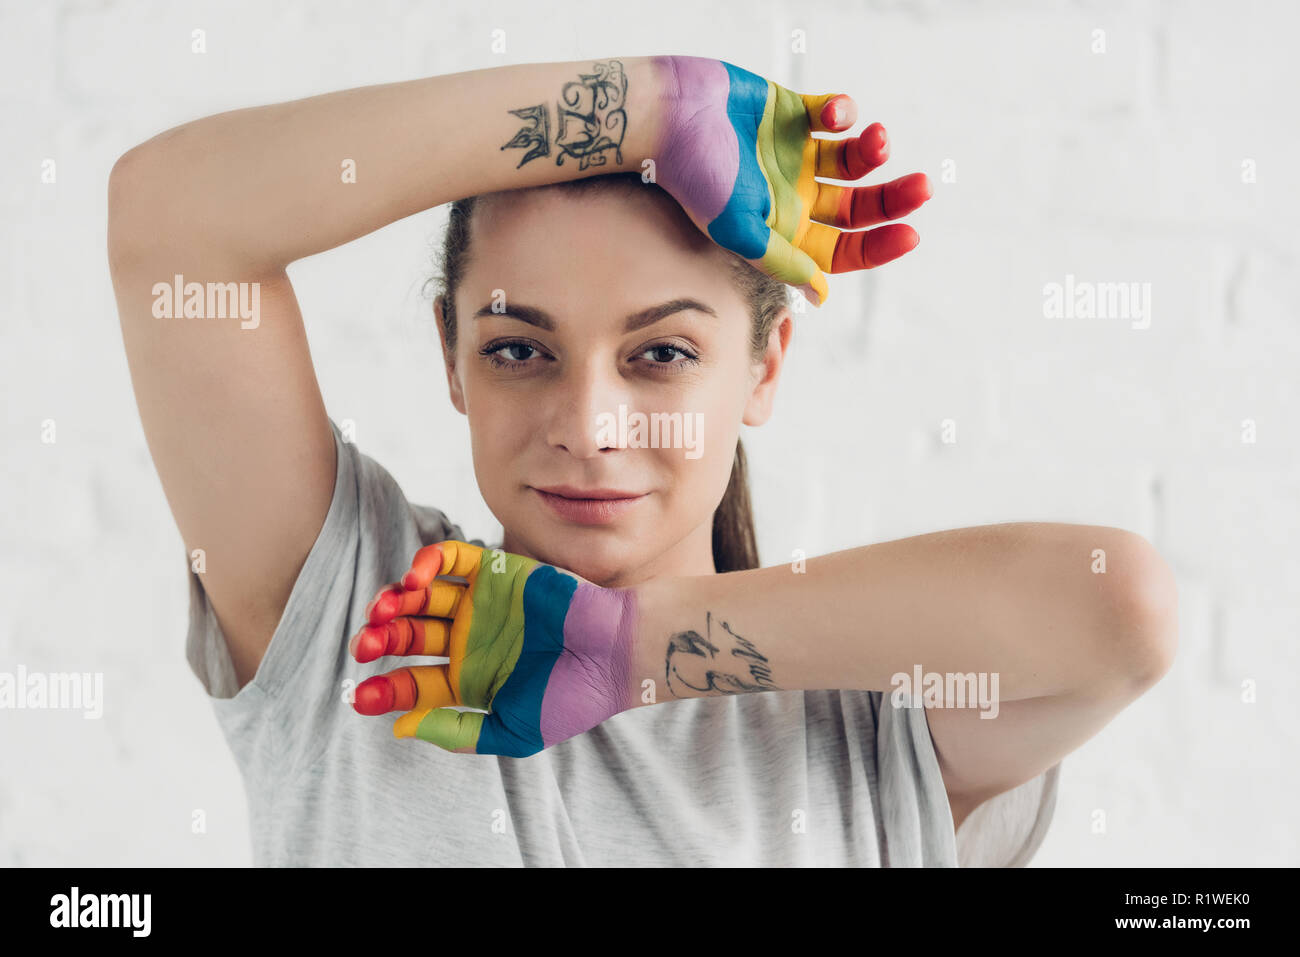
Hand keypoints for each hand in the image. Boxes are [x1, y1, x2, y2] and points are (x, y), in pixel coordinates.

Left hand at [348, 541, 638, 756]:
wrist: (615, 654)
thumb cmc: (573, 698)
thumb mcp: (513, 732)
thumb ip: (458, 732)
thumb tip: (400, 729)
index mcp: (468, 679)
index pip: (413, 682)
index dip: (383, 689)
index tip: (363, 696)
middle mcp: (467, 639)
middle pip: (409, 635)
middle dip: (381, 640)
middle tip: (366, 646)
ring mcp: (479, 603)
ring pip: (421, 596)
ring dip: (395, 601)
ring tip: (386, 611)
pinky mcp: (495, 569)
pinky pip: (451, 559)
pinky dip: (427, 564)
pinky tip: (416, 580)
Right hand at [652, 55, 931, 306]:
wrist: (668, 118)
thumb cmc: (696, 178)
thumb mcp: (739, 230)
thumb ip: (783, 261)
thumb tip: (823, 296)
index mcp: (787, 230)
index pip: (844, 248)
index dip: (879, 246)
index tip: (912, 233)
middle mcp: (796, 195)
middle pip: (859, 206)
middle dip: (893, 198)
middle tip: (923, 187)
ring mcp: (795, 154)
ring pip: (854, 159)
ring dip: (873, 150)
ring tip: (877, 139)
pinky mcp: (791, 112)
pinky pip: (833, 114)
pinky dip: (844, 111)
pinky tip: (837, 114)